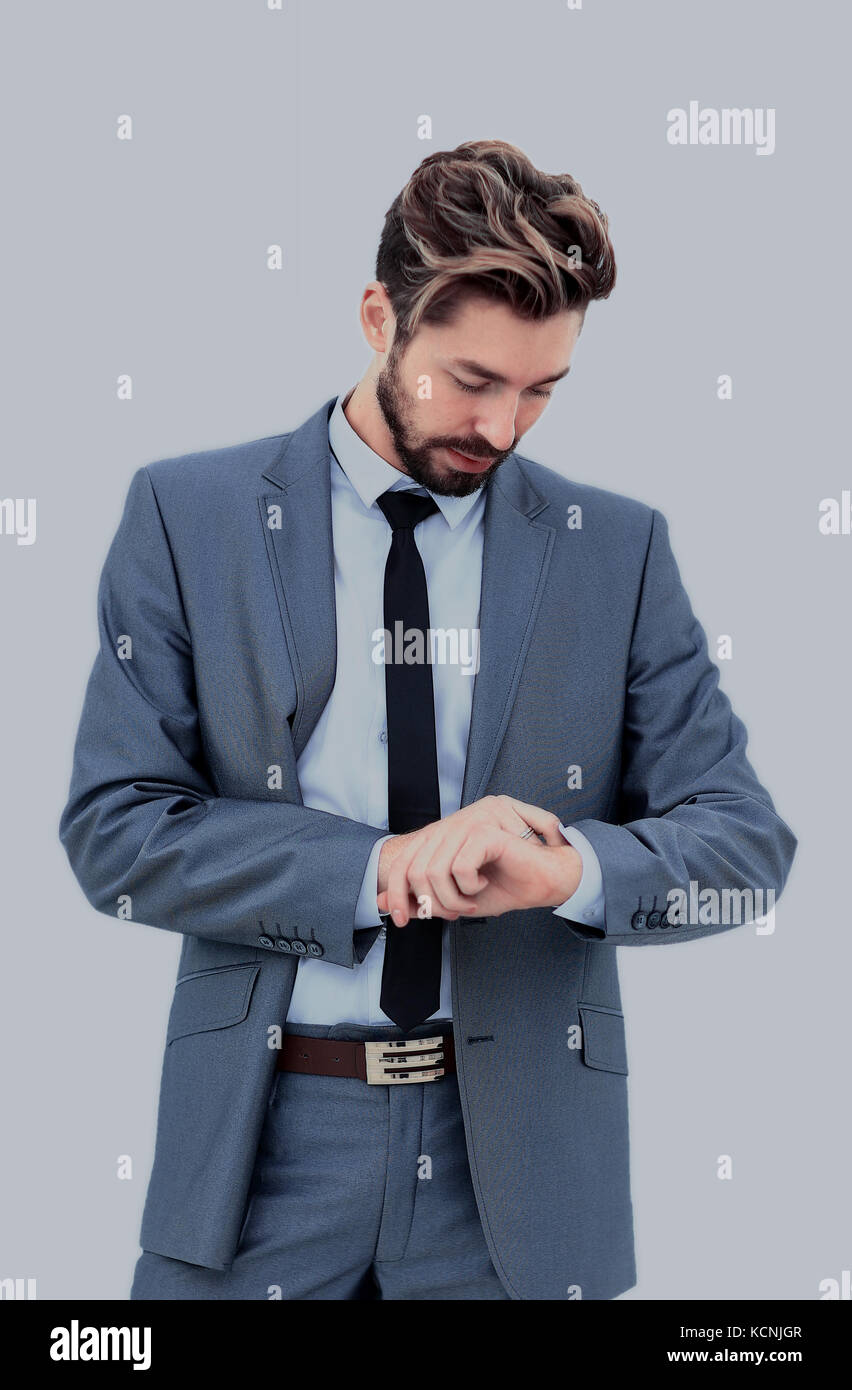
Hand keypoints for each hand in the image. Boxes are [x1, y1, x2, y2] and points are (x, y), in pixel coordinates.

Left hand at [376, 794, 582, 925]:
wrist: (542, 882)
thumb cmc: (502, 887)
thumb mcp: (452, 900)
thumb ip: (418, 898)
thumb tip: (380, 901)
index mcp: (437, 841)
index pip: (401, 866)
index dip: (396, 895)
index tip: (402, 922)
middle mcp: (446, 829)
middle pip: (414, 873)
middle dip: (434, 904)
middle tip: (458, 912)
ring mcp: (464, 826)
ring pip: (434, 872)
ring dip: (453, 898)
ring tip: (473, 899)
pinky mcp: (483, 831)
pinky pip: (459, 867)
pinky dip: (470, 886)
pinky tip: (486, 881)